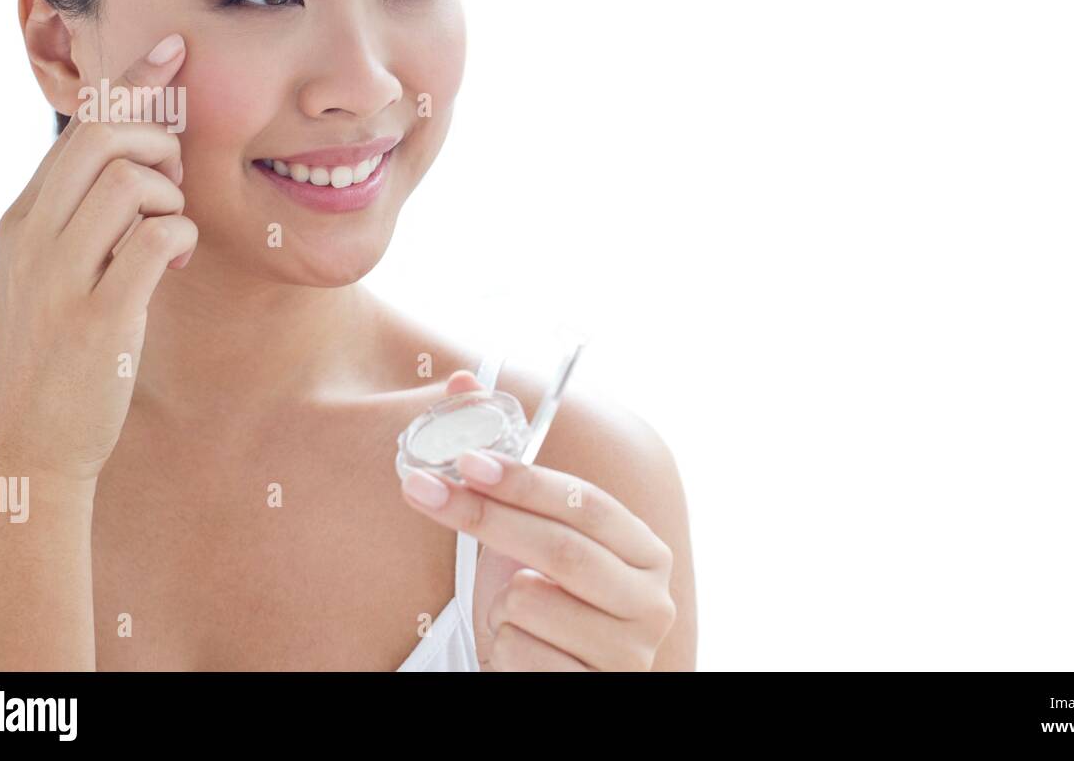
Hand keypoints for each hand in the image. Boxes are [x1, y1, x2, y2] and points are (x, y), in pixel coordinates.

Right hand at [0, 34, 196, 480]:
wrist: (32, 444)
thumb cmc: (60, 356)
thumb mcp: (54, 275)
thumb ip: (85, 222)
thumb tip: (140, 170)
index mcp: (23, 219)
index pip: (78, 129)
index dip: (131, 85)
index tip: (173, 50)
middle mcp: (33, 236)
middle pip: (103, 137)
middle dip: (159, 144)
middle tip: (174, 190)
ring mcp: (60, 275)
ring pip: (132, 180)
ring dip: (173, 201)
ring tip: (172, 240)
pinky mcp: (98, 316)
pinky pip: (157, 238)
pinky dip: (182, 239)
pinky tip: (177, 263)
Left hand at [400, 371, 676, 670]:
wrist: (548, 682)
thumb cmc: (540, 604)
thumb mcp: (522, 538)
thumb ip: (502, 467)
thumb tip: (462, 381)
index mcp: (644, 552)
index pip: (588, 504)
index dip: (526, 480)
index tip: (466, 459)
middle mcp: (651, 601)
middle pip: (560, 546)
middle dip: (485, 517)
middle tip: (423, 489)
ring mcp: (628, 654)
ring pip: (531, 602)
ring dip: (498, 606)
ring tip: (514, 617)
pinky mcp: (594, 692)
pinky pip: (519, 654)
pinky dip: (502, 650)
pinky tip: (522, 655)